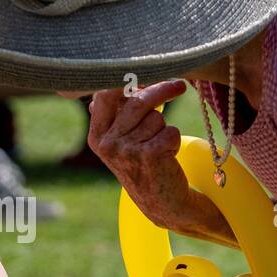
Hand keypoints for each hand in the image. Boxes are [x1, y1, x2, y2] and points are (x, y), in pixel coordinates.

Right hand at [88, 81, 228, 237]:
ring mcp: (127, 151)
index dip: (128, 80)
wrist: (160, 202)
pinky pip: (170, 131)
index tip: (146, 74)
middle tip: (179, 85)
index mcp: (97, 136)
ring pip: (156, 117)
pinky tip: (167, 155)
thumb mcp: (121, 140)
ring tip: (160, 145)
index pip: (106, 94)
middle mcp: (108, 144)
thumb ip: (117, 112)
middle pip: (137, 101)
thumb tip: (116, 80)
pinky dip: (174, 139)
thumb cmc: (142, 164)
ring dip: (165, 126)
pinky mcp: (150, 156)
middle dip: (161, 90)